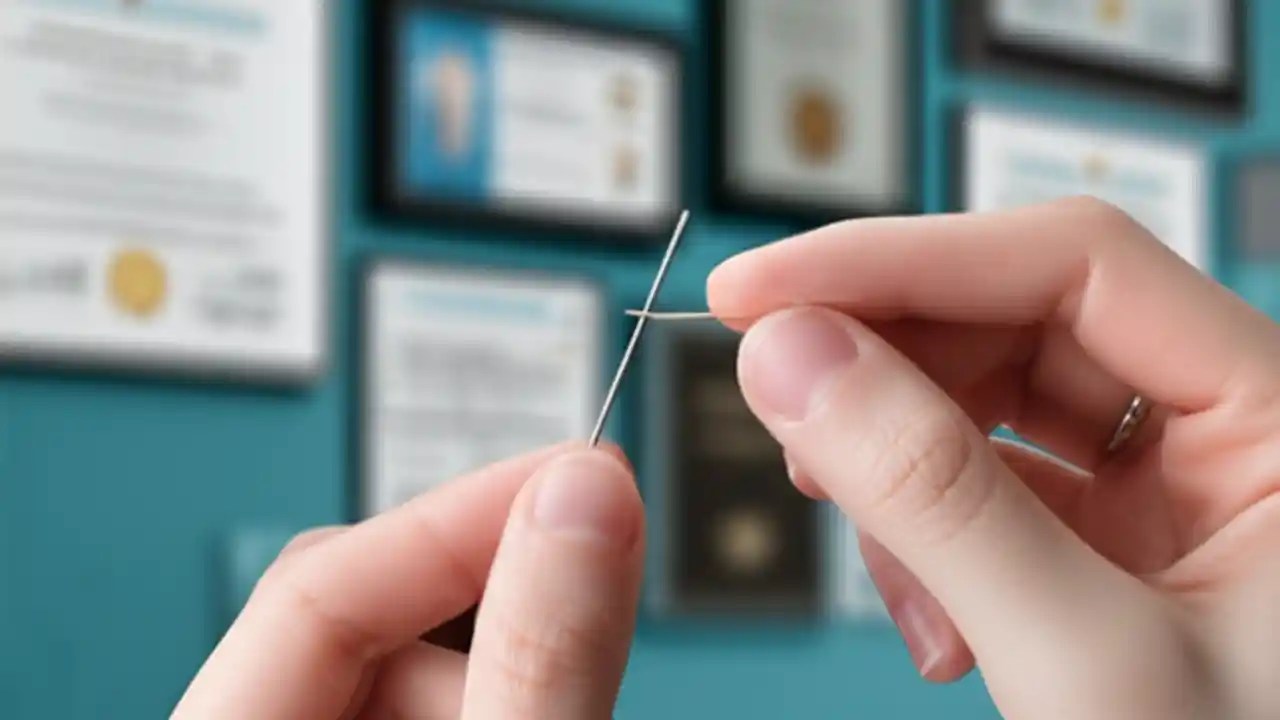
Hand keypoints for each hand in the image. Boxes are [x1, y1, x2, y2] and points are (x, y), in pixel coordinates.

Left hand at [172, 445, 643, 719]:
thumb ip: (532, 660)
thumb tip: (581, 499)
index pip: (314, 585)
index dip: (458, 518)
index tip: (580, 478)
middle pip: (366, 617)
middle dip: (496, 612)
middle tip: (595, 607)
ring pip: (410, 660)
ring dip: (509, 665)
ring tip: (560, 705)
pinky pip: (434, 699)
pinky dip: (504, 690)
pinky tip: (538, 709)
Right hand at [710, 197, 1279, 719]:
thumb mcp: (1085, 662)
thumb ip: (934, 500)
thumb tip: (789, 356)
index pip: (1074, 266)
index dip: (903, 257)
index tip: (760, 289)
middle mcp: (1231, 429)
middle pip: (1020, 322)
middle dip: (888, 372)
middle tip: (781, 411)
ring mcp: (1171, 489)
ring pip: (988, 402)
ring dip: (900, 473)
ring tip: (898, 585)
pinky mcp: (1115, 542)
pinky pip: (987, 485)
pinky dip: (926, 538)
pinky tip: (935, 621)